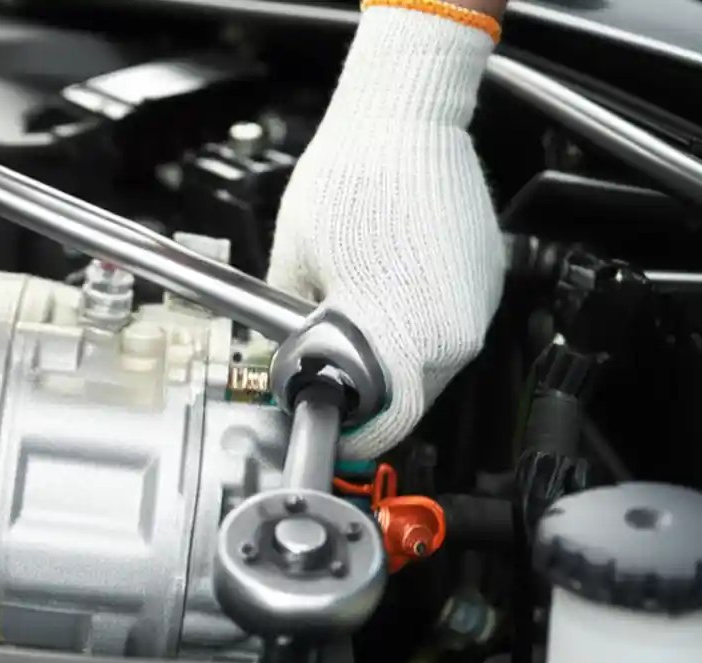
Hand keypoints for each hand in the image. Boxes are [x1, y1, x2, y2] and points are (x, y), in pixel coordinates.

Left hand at [267, 2, 506, 458]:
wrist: (401, 118)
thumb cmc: (348, 179)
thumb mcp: (292, 266)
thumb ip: (290, 330)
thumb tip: (285, 363)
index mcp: (404, 332)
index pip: (389, 423)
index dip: (354, 436)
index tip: (331, 431)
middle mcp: (454, 328)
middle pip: (412, 398)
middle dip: (369, 397)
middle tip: (329, 379)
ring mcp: (475, 304)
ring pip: (432, 366)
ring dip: (392, 362)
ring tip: (353, 331)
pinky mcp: (485, 281)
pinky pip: (450, 328)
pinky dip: (417, 327)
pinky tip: (387, 297)